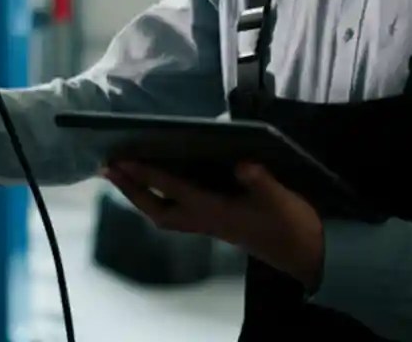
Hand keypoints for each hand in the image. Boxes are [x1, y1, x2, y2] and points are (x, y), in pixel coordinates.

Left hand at [104, 162, 325, 289]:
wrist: (302, 252)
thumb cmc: (289, 222)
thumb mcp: (279, 198)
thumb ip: (261, 181)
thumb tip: (244, 164)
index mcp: (215, 212)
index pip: (173, 190)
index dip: (147, 174)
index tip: (124, 160)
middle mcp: (204, 220)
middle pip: (156, 209)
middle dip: (131, 190)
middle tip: (108, 168)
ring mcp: (207, 223)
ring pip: (163, 213)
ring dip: (140, 195)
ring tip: (121, 174)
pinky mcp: (214, 222)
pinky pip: (176, 211)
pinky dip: (160, 198)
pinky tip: (155, 184)